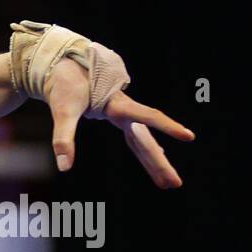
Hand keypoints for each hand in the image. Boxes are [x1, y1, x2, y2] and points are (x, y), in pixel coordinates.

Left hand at [45, 58, 194, 187]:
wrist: (65, 66)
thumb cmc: (65, 86)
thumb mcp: (63, 111)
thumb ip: (63, 139)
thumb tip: (65, 167)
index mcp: (119, 105)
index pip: (149, 117)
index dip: (168, 127)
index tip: (189, 136)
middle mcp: (126, 110)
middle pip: (147, 141)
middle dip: (160, 164)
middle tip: (176, 184)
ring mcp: (123, 114)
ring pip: (143, 142)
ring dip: (154, 162)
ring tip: (167, 184)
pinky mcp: (117, 116)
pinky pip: (135, 138)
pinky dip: (145, 151)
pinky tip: (159, 155)